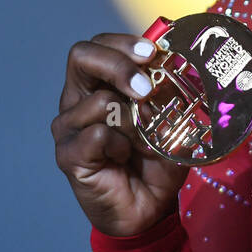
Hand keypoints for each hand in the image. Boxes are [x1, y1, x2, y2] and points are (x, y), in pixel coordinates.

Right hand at [52, 33, 188, 235]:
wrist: (149, 208)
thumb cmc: (157, 158)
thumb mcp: (170, 119)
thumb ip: (170, 91)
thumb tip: (182, 64)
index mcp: (99, 83)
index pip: (99, 45)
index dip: (124, 42)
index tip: (153, 52)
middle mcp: (77, 99)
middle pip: (82, 57)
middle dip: (120, 66)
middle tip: (146, 88)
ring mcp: (69, 127)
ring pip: (100, 101)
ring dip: (132, 121)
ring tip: (142, 142)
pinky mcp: (69, 155)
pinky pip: (96, 134)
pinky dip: (120, 146)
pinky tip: (123, 159)